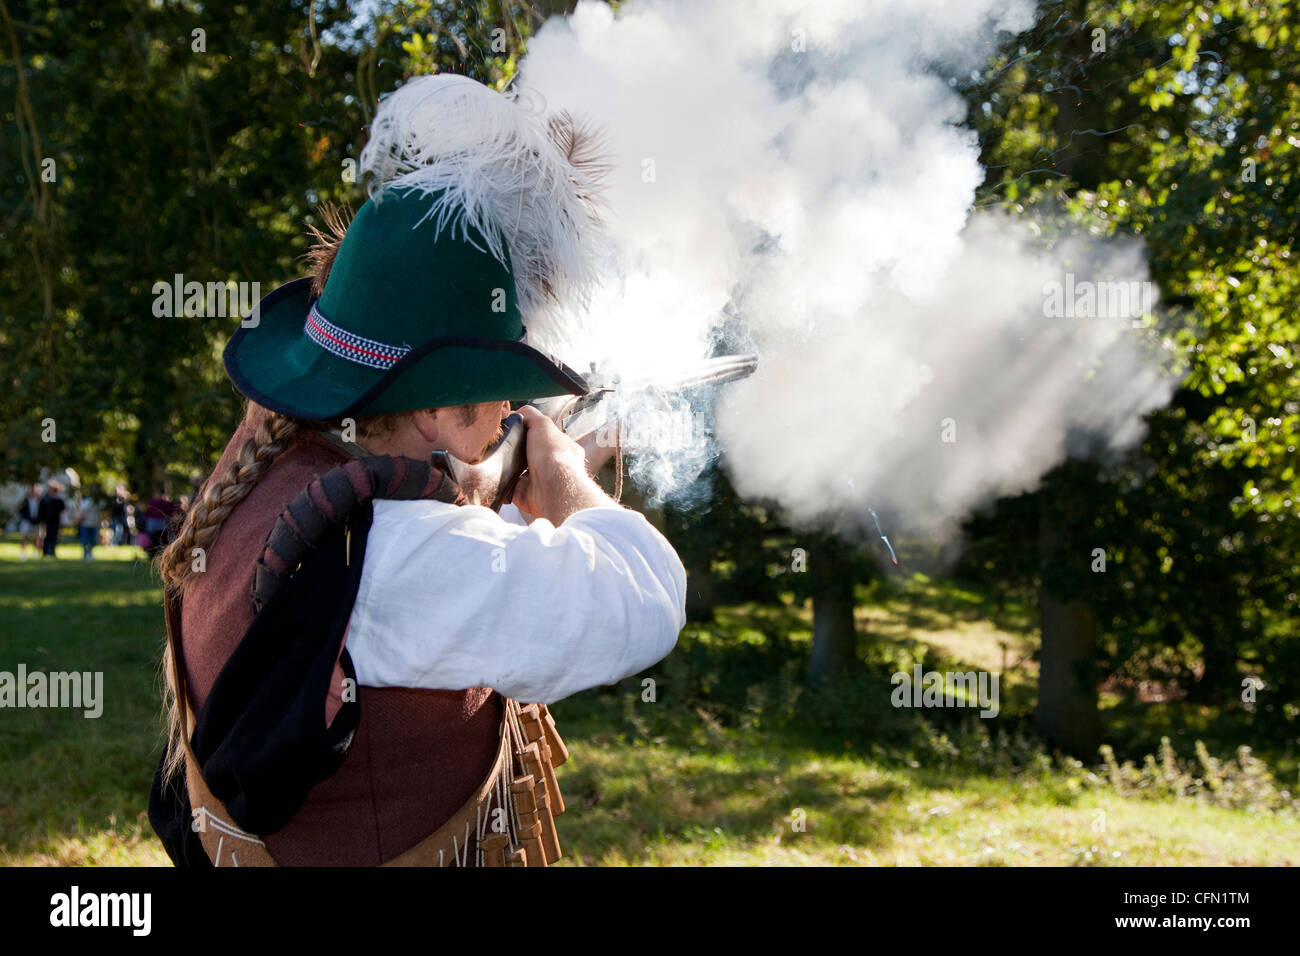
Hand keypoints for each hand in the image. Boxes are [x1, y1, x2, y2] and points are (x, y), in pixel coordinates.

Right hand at [510, 405, 615, 523]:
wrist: (552, 486)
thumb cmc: (553, 454)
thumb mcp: (543, 424)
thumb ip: (532, 416)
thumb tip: (520, 413)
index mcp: (563, 450)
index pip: (547, 439)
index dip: (532, 434)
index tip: (516, 431)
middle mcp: (555, 468)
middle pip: (531, 457)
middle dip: (518, 453)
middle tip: (505, 447)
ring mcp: (542, 484)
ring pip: (520, 474)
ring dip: (509, 469)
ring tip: (499, 460)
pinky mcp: (528, 497)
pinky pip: (511, 490)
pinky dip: (504, 484)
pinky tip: (498, 476)